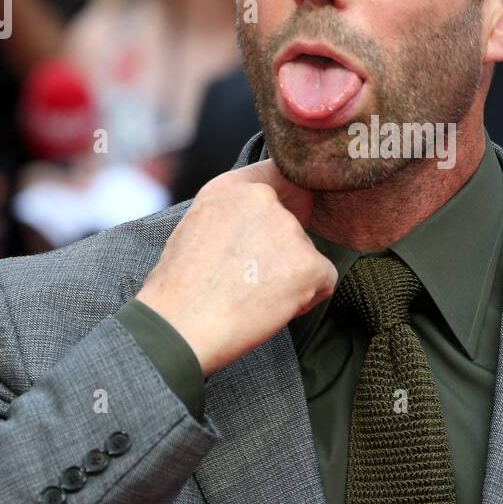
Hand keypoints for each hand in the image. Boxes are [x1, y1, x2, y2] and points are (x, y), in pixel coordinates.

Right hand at [136, 160, 336, 376]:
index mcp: (232, 187)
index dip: (286, 201)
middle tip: (247, 280)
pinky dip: (306, 299)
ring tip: (251, 297)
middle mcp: (263, 199)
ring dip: (290, 277)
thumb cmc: (179, 290)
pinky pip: (323, 280)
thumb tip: (257, 225)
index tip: (278, 223)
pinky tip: (271, 308)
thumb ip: (232, 214)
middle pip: (293, 224)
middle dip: (280, 253)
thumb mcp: (196, 229)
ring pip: (305, 255)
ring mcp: (289, 230)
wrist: (179, 327)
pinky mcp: (309, 263)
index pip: (279, 176)